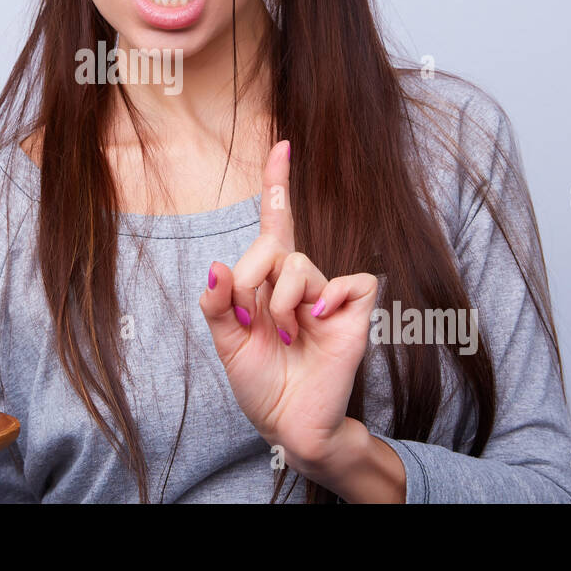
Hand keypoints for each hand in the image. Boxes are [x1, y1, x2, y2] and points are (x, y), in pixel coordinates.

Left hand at [199, 139, 377, 474]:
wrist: (288, 425)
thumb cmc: (260, 383)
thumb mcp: (226, 342)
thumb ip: (218, 303)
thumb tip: (216, 265)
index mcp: (270, 281)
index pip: (277, 221)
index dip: (279, 182)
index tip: (283, 145)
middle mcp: (301, 280)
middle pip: (273, 245)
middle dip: (251, 280)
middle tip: (254, 322)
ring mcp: (328, 295)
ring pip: (299, 264)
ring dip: (280, 300)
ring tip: (284, 336)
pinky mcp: (353, 311)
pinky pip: (347, 282)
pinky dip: (323, 301)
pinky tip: (315, 326)